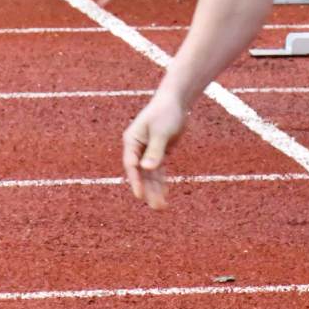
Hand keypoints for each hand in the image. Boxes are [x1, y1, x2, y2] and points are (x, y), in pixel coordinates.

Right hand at [123, 91, 190, 208]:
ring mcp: (147, 152)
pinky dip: (161, 182)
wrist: (177, 100)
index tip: (140, 196)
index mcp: (131, 141)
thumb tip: (146, 169)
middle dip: (148, 191)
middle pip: (141, 174)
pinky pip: (157, 171)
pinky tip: (165, 193)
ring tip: (161, 207)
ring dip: (155, 190)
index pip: (131, 165)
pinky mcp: (158, 153)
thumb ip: (155, 150)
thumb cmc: (166, 111)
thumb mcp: (161, 131)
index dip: (135, 181)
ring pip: (149, 175)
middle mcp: (137, 148)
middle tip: (156, 207)